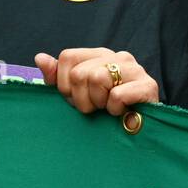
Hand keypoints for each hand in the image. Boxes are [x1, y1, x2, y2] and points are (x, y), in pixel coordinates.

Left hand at [35, 48, 158, 116]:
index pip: (67, 56)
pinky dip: (114, 110)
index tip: (76, 97)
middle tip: (95, 107)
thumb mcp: (75, 95)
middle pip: (80, 73)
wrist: (137, 133)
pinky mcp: (148, 85)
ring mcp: (135, 69)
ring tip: (107, 108)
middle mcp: (118, 56)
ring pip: (98, 78)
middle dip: (81, 99)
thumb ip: (57, 77)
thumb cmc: (104, 111)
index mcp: (99, 54)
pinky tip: (122, 113)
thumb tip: (39, 57)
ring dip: (98, 103)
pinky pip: (117, 96)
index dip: (64, 83)